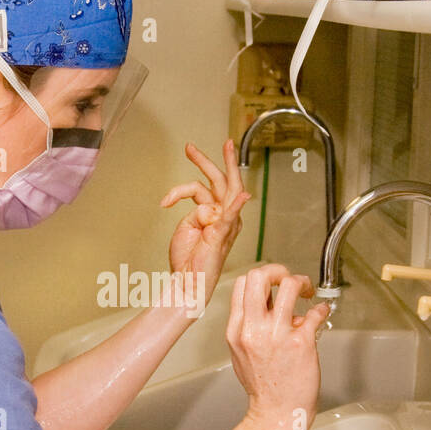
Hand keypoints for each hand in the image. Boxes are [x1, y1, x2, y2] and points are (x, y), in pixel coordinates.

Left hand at [160, 139, 250, 312]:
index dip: (198, 170)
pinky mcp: (222, 234)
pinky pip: (231, 216)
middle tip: (190, 147)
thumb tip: (202, 206)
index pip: (208, 186)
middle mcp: (226, 217)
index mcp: (218, 214)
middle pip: (220, 181)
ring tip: (195, 150)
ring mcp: (226, 224)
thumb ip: (196, 211)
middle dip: (206, 160)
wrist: (187, 282)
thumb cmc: (187, 260)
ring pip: (224, 189)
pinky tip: (244, 197)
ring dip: (211, 166)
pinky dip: (236, 206)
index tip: (186, 154)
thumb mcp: (188, 227)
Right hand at [225, 264, 330, 422]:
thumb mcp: (241, 352)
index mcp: (237, 330)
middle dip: (279, 270)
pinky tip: (321, 313)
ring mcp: (277, 335)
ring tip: (307, 292)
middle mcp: (254, 329)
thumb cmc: (263, 386)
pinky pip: (315, 312)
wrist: (276, 413)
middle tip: (290, 280)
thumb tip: (269, 304)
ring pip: (290, 285)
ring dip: (303, 282)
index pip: (244, 284)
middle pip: (260, 276)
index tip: (274, 282)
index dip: (263, 276)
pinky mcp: (301, 343)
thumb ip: (249, 326)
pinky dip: (321, 308)